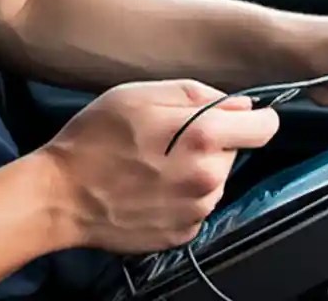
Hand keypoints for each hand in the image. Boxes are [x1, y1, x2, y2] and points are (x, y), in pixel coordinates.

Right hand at [37, 79, 279, 253]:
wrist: (60, 195)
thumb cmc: (95, 137)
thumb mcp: (140, 94)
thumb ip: (198, 94)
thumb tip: (242, 106)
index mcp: (204, 137)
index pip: (266, 127)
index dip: (255, 118)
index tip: (238, 117)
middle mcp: (209, 178)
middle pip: (234, 152)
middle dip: (212, 143)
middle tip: (167, 139)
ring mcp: (197, 211)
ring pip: (215, 180)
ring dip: (196, 171)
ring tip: (153, 165)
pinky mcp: (183, 234)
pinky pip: (197, 207)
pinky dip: (181, 197)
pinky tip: (149, 189)